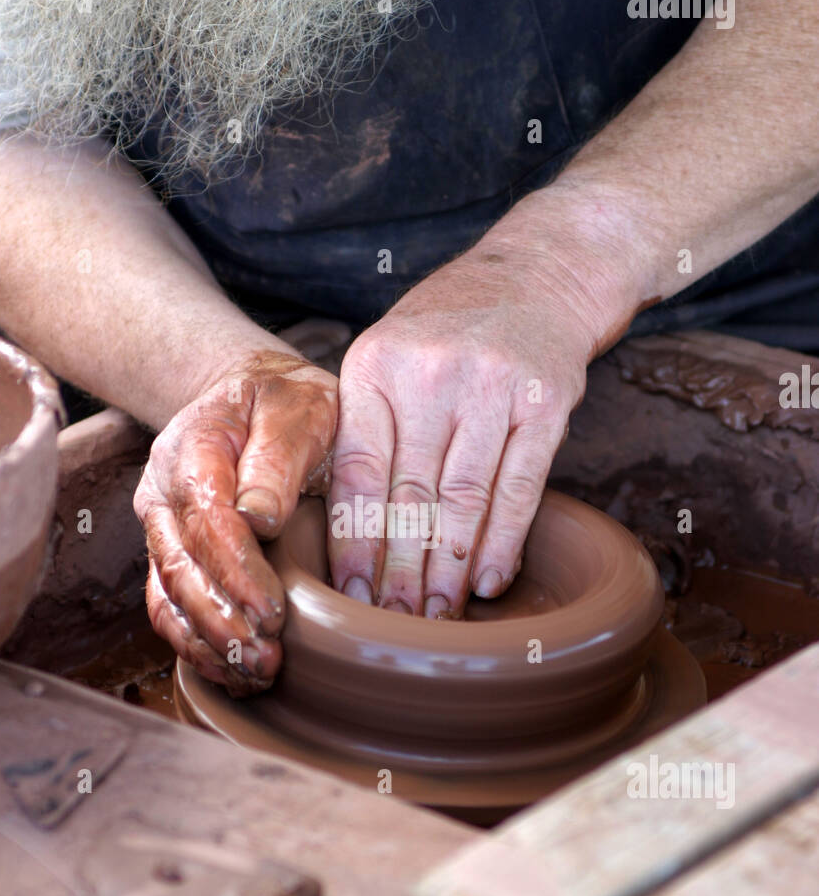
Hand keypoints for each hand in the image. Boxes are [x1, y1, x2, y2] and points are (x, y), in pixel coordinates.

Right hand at [134, 351, 336, 693]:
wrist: (257, 400)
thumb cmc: (287, 406)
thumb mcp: (299, 409)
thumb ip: (278, 458)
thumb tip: (261, 519)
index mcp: (192, 450)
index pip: (206, 519)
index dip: (236, 571)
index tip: (272, 609)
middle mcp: (164, 495)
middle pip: (180, 568)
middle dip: (222, 621)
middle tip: (267, 657)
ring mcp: (163, 531)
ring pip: (169, 597)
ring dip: (210, 644)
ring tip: (258, 674)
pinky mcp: (172, 559)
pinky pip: (171, 611)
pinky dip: (198, 648)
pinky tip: (236, 675)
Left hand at [327, 219, 630, 617]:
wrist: (538, 272)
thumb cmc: (449, 330)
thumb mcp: (389, 358)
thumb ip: (368, 429)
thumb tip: (349, 534)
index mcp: (376, 367)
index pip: (359, 473)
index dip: (355, 542)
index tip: (351, 595)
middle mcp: (430, 375)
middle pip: (410, 496)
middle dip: (399, 571)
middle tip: (392, 623)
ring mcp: (491, 388)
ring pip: (463, 500)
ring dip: (449, 569)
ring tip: (436, 616)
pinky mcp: (545, 402)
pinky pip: (519, 487)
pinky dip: (503, 542)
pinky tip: (487, 582)